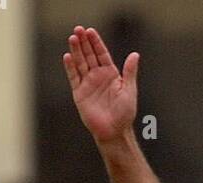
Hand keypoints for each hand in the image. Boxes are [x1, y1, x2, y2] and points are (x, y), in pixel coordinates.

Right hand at [63, 26, 138, 145]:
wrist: (114, 132)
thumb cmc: (124, 114)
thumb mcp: (129, 90)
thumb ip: (130, 72)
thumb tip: (135, 54)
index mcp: (111, 74)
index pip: (101, 54)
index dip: (96, 43)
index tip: (90, 31)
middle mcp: (98, 77)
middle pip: (89, 55)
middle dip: (84, 42)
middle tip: (78, 29)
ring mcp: (88, 84)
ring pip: (80, 63)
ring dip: (76, 51)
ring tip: (72, 38)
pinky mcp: (79, 93)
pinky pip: (74, 77)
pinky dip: (70, 67)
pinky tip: (68, 56)